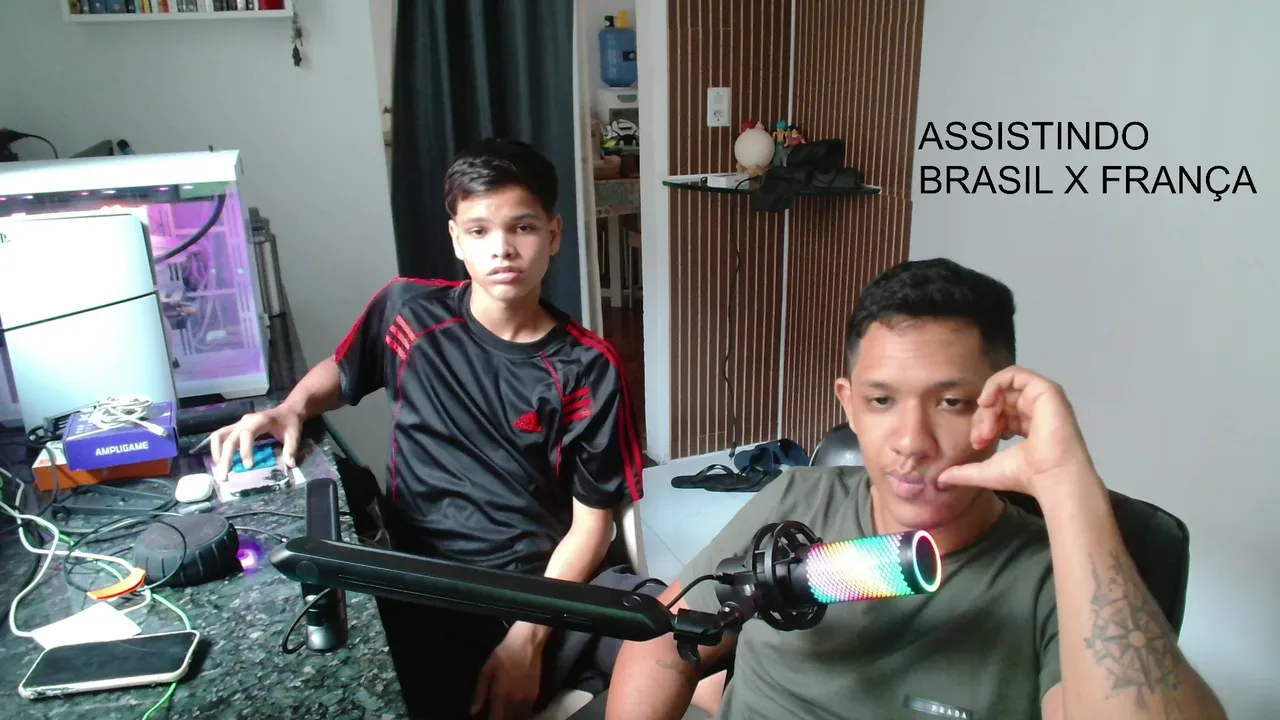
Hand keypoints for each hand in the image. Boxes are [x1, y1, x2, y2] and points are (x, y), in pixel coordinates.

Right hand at [209, 406, 301, 478]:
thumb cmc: (290, 422)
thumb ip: (291, 448)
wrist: (287, 411)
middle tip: (224, 477)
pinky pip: (220, 436)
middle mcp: (245, 421)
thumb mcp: (294, 434)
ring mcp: (238, 424)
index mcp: (260, 420)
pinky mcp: (235, 428)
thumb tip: (289, 464)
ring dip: (216, 453)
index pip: (247, 434)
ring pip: (219, 435)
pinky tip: (220, 463)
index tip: (248, 466)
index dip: (245, 450)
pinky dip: (217, 449)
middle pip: (229, 438)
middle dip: (225, 458)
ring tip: (220, 470)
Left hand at [471, 625, 544, 719]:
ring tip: (506, 714)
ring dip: (512, 717)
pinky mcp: (535, 694)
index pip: (497, 718)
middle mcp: (515, 700)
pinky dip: (522, 713)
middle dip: (502, 718)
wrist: (526, 644)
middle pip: (509, 719)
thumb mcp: (487, 670)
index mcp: (501, 694)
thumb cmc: (504, 655)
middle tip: (498, 714)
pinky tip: (516, 709)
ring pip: (519, 716)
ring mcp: (527, 698)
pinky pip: (528, 710)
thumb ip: (480, 692)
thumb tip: (473, 711)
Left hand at [938, 366, 1095, 498]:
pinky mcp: (1046, 390)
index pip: (996, 413)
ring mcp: (1042, 400)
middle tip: (980, 438)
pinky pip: (1015, 374)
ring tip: (986, 428)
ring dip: (988, 407)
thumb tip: (940, 480)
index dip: (982, 424)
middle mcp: (1035, 411)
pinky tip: (986, 401)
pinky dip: (996, 383)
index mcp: (1026, 426)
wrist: (1050, 477)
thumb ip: (964, 472)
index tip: (978, 443)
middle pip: (998, 401)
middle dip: (982, 417)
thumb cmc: (1025, 476)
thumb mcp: (987, 471)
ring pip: (1003, 390)